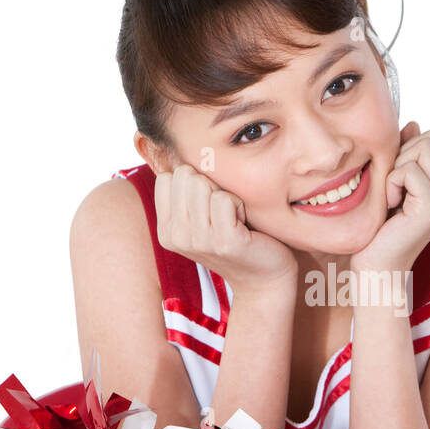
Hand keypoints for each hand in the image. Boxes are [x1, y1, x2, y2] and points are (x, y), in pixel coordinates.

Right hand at [153, 164, 296, 294]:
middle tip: (224, 214)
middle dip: (210, 186)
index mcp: (166, 230)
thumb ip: (184, 192)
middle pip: (186, 176)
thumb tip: (170, 150)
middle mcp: (176, 237)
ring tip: (234, 220)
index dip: (193, 183)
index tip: (208, 208)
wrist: (263, 277)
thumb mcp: (200, 218)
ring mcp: (199, 241)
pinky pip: (225, 198)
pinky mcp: (224, 241)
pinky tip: (244, 225)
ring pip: (204, 184)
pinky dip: (240, 204)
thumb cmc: (234, 238)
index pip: (168, 177)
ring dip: (226, 195)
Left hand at [353, 121, 429, 272]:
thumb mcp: (394, 181)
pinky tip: (392, 204)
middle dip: (405, 153)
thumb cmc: (380, 226)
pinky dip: (391, 183)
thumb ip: (406, 153)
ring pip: (424, 147)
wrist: (377, 266)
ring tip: (394, 194)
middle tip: (396, 184)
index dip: (414, 146)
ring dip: (398, 167)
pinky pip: (408, 170)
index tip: (400, 176)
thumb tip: (413, 124)